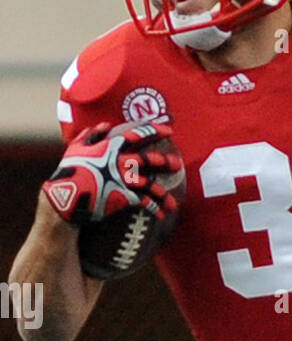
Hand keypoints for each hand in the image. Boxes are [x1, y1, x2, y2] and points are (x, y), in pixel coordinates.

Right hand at [42, 120, 182, 225]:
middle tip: (178, 164)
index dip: (154, 130)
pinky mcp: (122, 197)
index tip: (169, 129)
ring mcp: (122, 179)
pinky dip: (153, 208)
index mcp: (110, 146)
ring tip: (173, 203)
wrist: (64, 197)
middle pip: (149, 159)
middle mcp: (119, 162)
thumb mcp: (77, 147)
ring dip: (163, 193)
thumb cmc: (69, 170)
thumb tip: (105, 125)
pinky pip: (143, 202)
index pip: (137, 134)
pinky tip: (161, 215)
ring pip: (150, 184)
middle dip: (165, 161)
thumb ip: (92, 134)